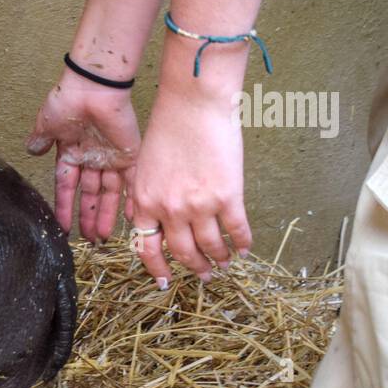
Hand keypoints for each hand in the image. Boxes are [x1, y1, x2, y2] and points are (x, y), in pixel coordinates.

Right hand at [26, 68, 140, 242]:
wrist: (94, 87)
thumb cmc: (68, 101)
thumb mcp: (47, 123)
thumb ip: (40, 140)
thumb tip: (31, 151)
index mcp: (70, 153)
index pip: (66, 187)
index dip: (63, 206)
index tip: (62, 226)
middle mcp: (91, 159)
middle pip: (89, 195)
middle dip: (88, 217)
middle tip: (89, 240)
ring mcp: (110, 158)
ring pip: (108, 194)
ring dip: (106, 215)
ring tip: (104, 237)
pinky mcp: (129, 155)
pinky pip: (131, 182)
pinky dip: (131, 200)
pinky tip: (131, 218)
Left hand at [129, 88, 251, 286]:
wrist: (194, 105)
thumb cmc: (167, 128)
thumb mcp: (143, 166)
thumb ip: (143, 196)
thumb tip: (143, 221)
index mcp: (145, 203)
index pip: (147, 248)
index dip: (157, 269)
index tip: (165, 281)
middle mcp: (170, 210)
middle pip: (183, 253)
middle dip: (194, 268)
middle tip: (204, 275)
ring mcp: (200, 206)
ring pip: (211, 246)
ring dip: (219, 259)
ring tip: (224, 263)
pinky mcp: (228, 196)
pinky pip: (237, 230)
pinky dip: (242, 243)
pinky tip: (245, 249)